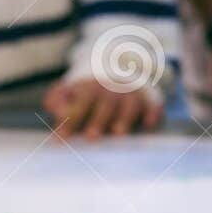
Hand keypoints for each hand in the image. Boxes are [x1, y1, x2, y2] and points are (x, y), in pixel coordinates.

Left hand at [43, 77, 162, 138]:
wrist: (118, 73)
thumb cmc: (87, 93)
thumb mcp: (68, 91)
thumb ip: (56, 99)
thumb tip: (58, 110)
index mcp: (91, 86)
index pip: (82, 101)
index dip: (72, 119)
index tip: (62, 139)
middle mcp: (114, 88)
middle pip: (107, 102)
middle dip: (99, 119)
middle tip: (92, 136)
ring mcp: (133, 93)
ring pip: (131, 103)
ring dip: (125, 117)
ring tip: (118, 133)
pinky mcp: (151, 100)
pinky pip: (155, 105)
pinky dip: (153, 113)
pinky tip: (149, 124)